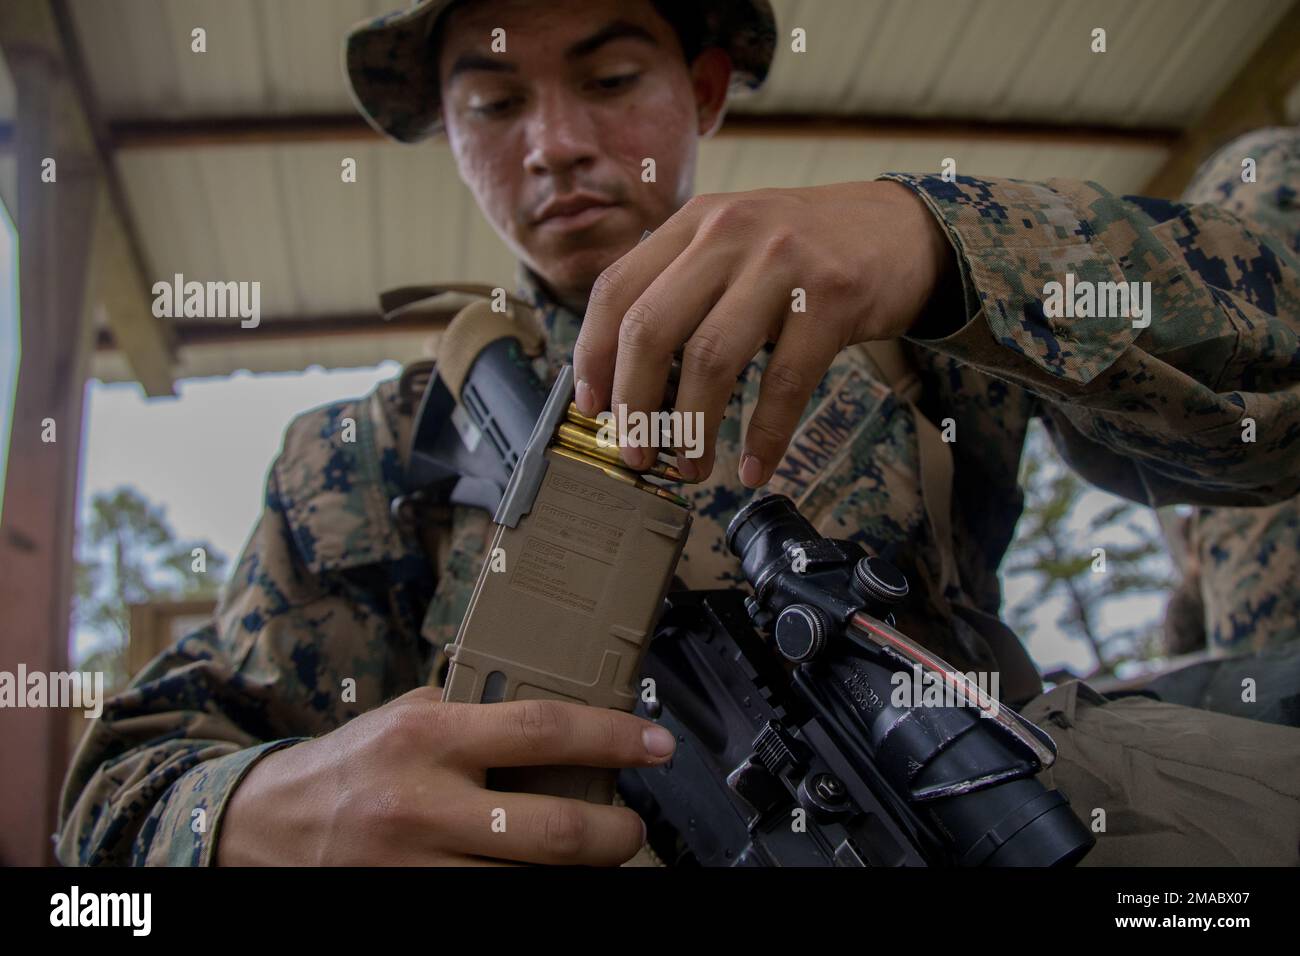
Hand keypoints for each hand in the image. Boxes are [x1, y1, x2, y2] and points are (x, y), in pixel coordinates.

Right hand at [216, 687, 673, 865]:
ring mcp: (415, 862)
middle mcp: (422, 800)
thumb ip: (473, 714)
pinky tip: (544, 878)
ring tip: (595, 855)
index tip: (653, 745)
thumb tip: (558, 716)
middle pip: (549, 828)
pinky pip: (487, 904)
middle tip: (631, 827)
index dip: (610, 738)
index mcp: (426, 733)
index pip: (540, 730)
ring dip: (578, 874)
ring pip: (528, 882)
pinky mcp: (409, 901)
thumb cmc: (349, 763)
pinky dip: (528, 892)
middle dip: (612, 833)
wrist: (267, 826)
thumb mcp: (406, 715)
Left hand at [572, 180, 956, 485]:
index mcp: (693, 223)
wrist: (902, 230)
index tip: (590, 406)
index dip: (593, 355)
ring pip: (711, 358)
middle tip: (634, 451)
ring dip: (692, 428)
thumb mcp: (733, 243)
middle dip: (633, 403)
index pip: (615, 289)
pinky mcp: (832, 298)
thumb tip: (626, 376)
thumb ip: (681, 285)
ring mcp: (782, 262)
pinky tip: (753, 467)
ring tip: (690, 466)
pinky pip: (785, 382)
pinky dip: (765, 436)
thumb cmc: (805, 252)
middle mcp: (729, 233)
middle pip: (651, 327)